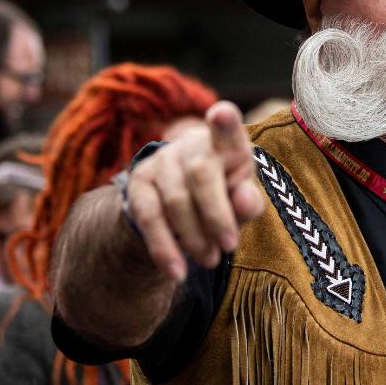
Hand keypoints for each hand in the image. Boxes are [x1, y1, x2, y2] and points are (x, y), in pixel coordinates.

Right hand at [125, 101, 263, 278]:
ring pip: (176, 201)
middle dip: (217, 215)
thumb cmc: (223, 196)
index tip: (221, 113)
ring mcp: (161, 161)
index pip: (227, 129)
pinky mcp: (138, 183)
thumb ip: (248, 202)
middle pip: (202, 175)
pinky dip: (164, 248)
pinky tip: (176, 271)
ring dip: (194, 237)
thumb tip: (246, 200)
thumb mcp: (241, 200)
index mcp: (226, 143)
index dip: (225, 121)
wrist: (178, 206)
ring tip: (210, 261)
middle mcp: (191, 145)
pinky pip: (149, 218)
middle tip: (228, 247)